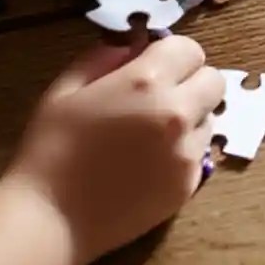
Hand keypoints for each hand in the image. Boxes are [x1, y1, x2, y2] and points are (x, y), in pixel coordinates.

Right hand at [7, 36, 222, 264]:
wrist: (52, 217)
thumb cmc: (51, 147)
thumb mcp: (66, 88)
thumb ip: (104, 57)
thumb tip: (133, 46)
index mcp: (146, 82)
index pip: (190, 49)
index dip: (173, 55)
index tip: (156, 67)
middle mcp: (176, 112)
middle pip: (213, 81)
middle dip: (192, 82)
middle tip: (161, 98)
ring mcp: (187, 151)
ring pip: (209, 119)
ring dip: (189, 119)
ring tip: (149, 136)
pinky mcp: (190, 183)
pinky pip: (199, 154)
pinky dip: (182, 152)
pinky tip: (148, 164)